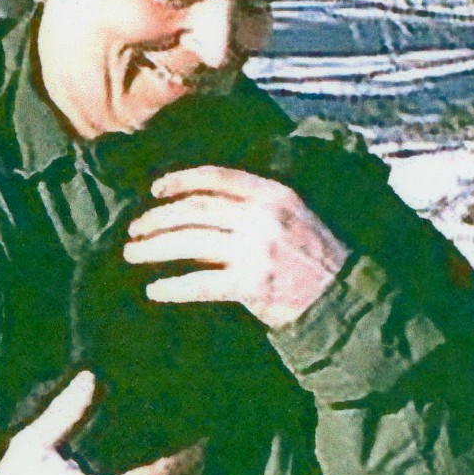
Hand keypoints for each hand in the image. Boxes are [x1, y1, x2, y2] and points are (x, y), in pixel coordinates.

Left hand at [123, 165, 349, 328]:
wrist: (340, 297)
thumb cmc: (312, 255)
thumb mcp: (292, 214)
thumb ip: (255, 203)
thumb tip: (202, 201)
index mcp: (273, 194)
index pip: (217, 178)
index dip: (181, 180)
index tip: (156, 190)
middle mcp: (263, 217)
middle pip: (196, 210)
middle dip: (159, 218)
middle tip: (135, 229)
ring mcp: (256, 251)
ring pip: (191, 242)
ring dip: (155, 247)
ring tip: (133, 253)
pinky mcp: (250, 284)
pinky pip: (200, 283)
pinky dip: (173, 287)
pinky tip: (155, 290)